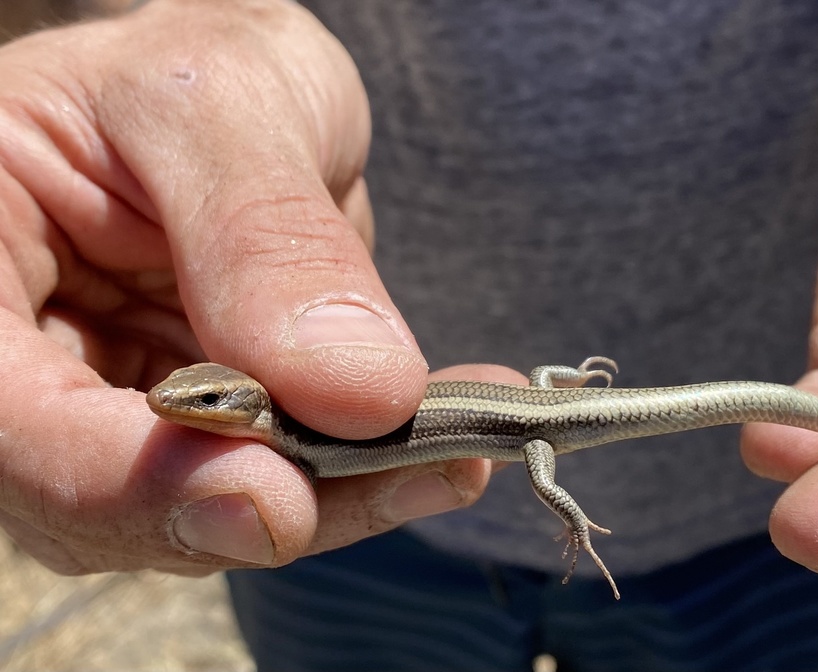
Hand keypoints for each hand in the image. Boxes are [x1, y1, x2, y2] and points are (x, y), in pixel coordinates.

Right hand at [0, 0, 503, 576]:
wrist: (227, 98)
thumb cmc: (194, 72)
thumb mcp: (218, 104)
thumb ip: (267, 239)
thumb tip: (358, 392)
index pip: (16, 420)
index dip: (139, 481)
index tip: (278, 497)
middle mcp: (22, 359)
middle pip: (108, 497)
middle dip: (271, 497)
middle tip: (424, 468)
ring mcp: (105, 408)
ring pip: (201, 511)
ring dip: (336, 498)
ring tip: (455, 450)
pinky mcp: (190, 433)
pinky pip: (269, 480)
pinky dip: (358, 475)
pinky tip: (439, 445)